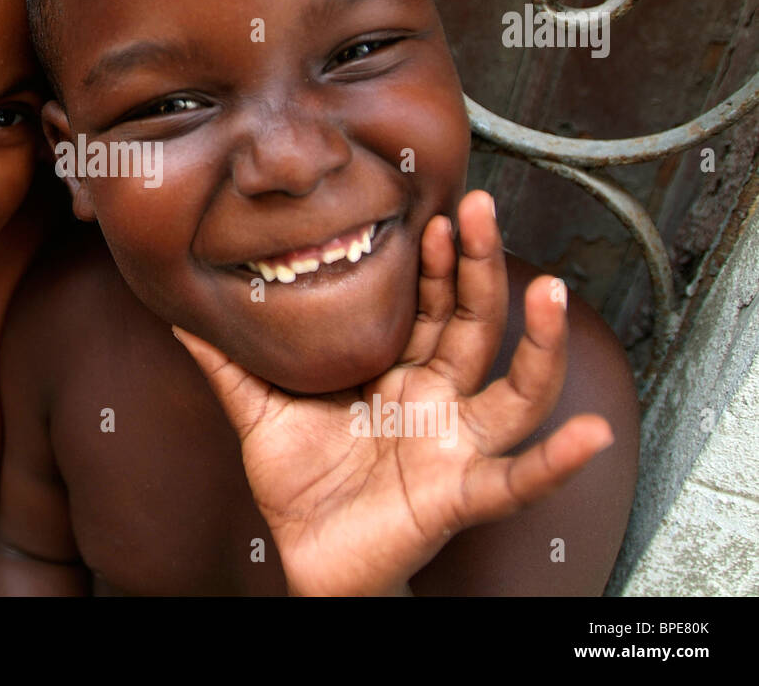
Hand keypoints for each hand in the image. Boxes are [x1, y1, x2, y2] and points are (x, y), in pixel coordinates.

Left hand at [172, 190, 613, 595]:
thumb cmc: (299, 484)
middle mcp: (437, 401)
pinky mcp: (458, 496)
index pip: (428, 308)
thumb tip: (178, 313)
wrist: (304, 559)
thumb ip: (228, 363)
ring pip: (511, 389)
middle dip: (480, 268)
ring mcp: (454, 446)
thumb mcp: (259, 412)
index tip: (433, 211)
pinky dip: (554, 462)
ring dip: (536, 342)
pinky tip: (589, 436)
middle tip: (479, 208)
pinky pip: (514, 481)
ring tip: (549, 289)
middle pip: (473, 326)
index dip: (436, 263)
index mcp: (397, 374)